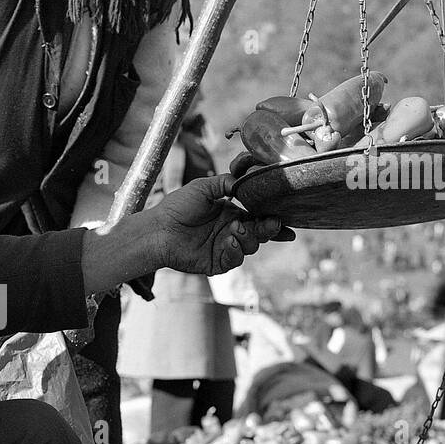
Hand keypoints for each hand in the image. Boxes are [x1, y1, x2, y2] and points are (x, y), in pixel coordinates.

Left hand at [148, 173, 293, 275]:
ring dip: (249, 237)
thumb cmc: (177, 207)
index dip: (274, 219)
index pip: (259, 217)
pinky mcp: (217, 263)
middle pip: (260, 233)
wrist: (158, 229)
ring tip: (235, 229)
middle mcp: (231, 231)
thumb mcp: (203, 187)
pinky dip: (236, 250)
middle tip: (271, 223)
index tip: (286, 219)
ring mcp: (224, 248)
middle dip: (269, 229)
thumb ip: (225, 182)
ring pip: (250, 246)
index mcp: (231, 214)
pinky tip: (230, 240)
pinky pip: (235, 259)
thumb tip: (244, 180)